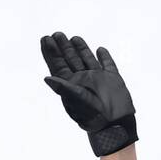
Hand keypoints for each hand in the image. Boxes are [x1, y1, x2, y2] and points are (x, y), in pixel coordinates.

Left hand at [40, 31, 136, 156]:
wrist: (116, 125)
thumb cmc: (94, 117)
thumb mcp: (77, 100)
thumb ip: (63, 88)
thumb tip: (47, 78)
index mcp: (72, 85)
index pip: (58, 66)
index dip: (51, 53)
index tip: (45, 39)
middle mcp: (83, 81)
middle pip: (71, 60)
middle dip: (63, 48)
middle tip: (57, 34)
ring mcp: (98, 80)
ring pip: (87, 60)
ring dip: (81, 50)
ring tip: (74, 38)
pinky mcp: (112, 80)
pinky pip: (108, 66)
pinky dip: (104, 57)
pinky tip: (100, 50)